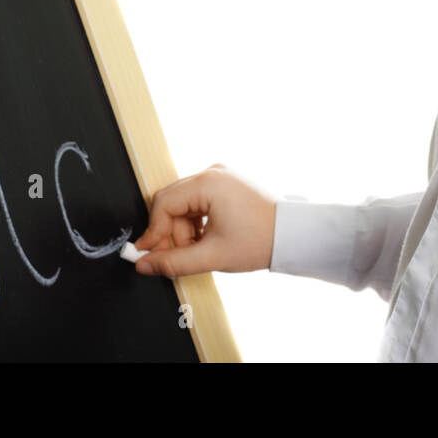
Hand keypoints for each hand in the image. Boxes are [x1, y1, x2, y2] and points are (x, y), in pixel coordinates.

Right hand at [131, 163, 276, 277]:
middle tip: (174, 257)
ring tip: (199, 250)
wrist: (292, 235)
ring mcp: (220, 176)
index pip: (164, 204)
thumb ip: (173, 262)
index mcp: (208, 183)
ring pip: (184, 204)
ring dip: (184, 230)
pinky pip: (198, 201)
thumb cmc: (260, 240)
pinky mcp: (226, 184)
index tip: (146, 254)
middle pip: (172, 202)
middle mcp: (213, 173)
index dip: (153, 232)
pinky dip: (196, 222)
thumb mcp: (212, 256)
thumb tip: (145, 264)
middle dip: (170, 233)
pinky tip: (206, 239)